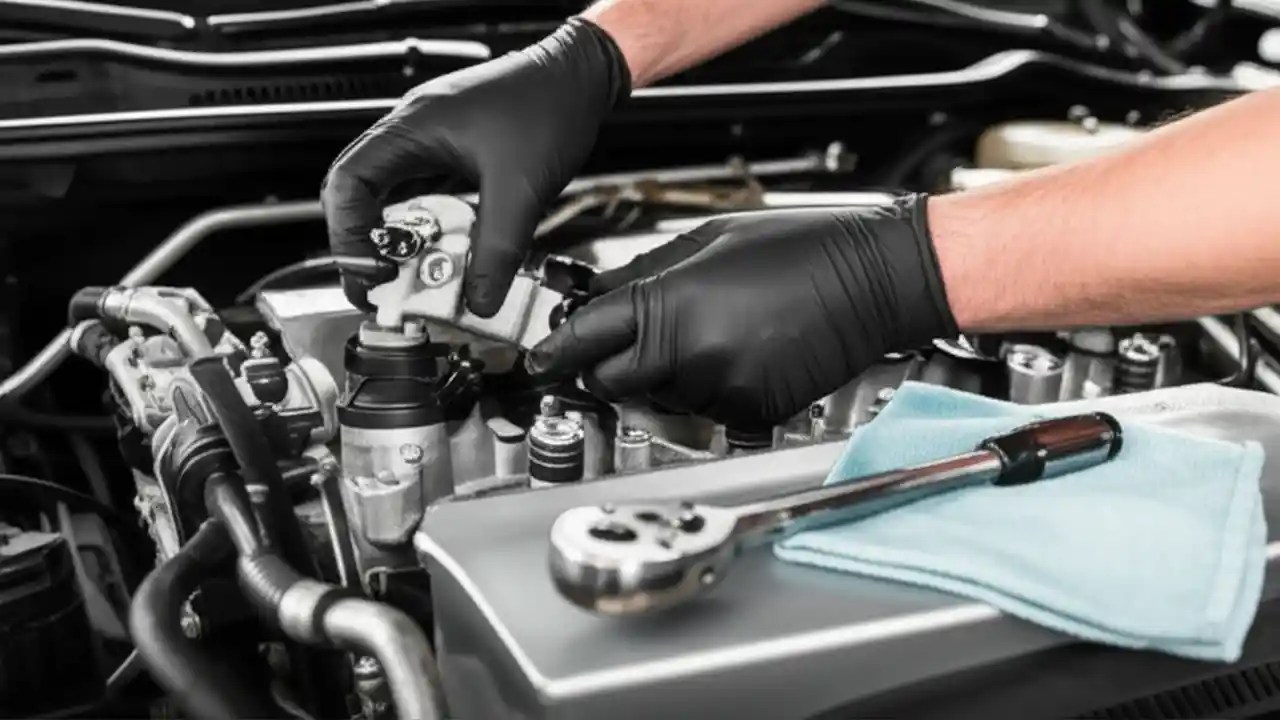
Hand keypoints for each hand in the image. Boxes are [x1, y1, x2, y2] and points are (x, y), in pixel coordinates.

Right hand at [321, 17, 629, 315]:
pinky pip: (423, 194)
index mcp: (411, 129)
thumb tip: (481, 300)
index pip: (347, 183)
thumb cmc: (550, 104)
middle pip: (359, 194)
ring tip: (409, 278)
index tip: (371, 272)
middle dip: (366, 246)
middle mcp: (412, 132)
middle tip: (381, 287)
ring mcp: (430, 140)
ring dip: (397, 238)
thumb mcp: (521, 189)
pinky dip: (426, 226)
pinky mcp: (453, 150)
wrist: (582, 74)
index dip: (348, 234)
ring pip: (391, 196)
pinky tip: (442, 251)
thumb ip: (498, 249)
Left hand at [526, 198, 957, 427]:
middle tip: (621, 346)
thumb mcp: (710, 240)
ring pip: (658, 399)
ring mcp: (723, 391)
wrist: (875, 280)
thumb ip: (646, 273)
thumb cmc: (802, 248)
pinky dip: (706, 390)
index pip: (587, 339)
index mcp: (673, 303)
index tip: (539, 360)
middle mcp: (692, 354)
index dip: (556, 351)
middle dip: (606, 368)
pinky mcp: (753, 414)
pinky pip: (704, 411)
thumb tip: (600, 295)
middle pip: (612, 383)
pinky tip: (738, 353)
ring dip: (662, 377)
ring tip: (710, 332)